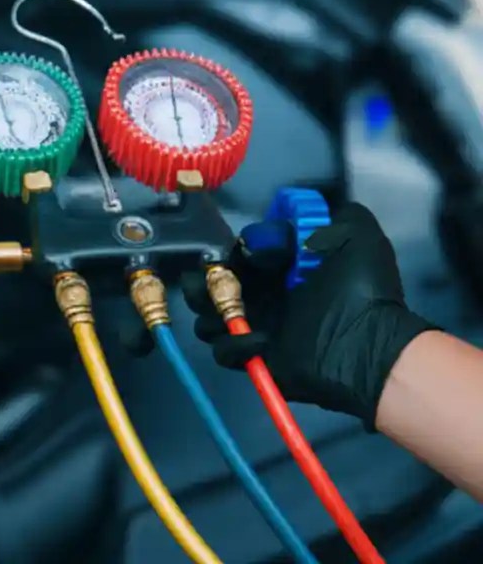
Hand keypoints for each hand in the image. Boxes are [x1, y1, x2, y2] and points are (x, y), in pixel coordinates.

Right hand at [181, 202, 436, 428]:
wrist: (366, 346)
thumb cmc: (360, 291)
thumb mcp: (357, 236)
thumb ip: (333, 215)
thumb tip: (293, 216)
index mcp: (281, 269)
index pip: (238, 255)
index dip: (232, 251)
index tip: (241, 253)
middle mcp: (263, 296)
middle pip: (212, 285)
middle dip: (205, 280)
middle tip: (213, 282)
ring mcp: (256, 327)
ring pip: (207, 318)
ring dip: (208, 311)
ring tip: (227, 309)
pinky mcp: (254, 357)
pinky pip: (224, 351)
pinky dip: (234, 345)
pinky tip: (261, 340)